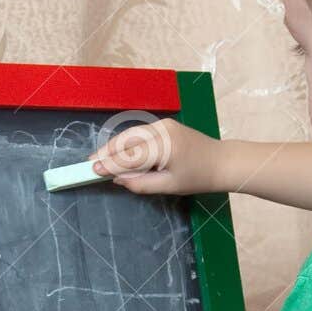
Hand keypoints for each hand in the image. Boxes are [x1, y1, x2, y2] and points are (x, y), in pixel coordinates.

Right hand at [89, 118, 221, 194]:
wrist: (221, 161)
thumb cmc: (197, 178)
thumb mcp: (168, 186)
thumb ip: (141, 183)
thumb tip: (118, 179)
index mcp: (165, 146)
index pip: (131, 156)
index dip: (110, 163)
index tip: (93, 170)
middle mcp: (162, 130)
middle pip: (127, 139)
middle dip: (108, 151)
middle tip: (90, 163)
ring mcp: (163, 124)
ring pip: (131, 133)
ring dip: (114, 145)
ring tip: (99, 157)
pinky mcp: (164, 124)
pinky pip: (139, 132)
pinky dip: (126, 141)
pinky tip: (117, 150)